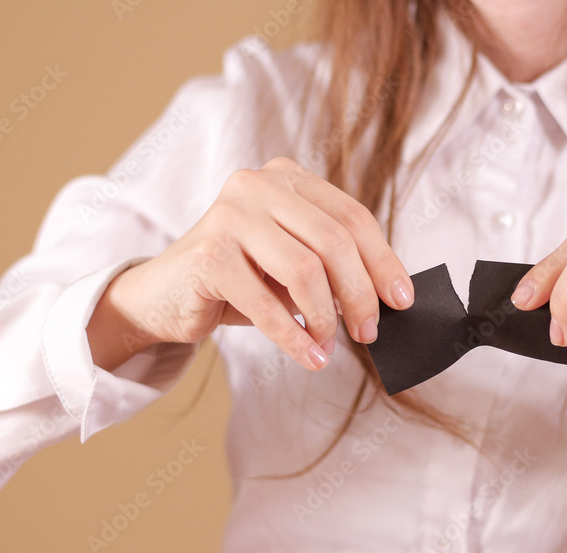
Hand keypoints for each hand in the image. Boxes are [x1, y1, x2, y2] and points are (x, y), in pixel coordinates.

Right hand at [88, 157, 413, 371]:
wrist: (165, 295)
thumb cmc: (239, 280)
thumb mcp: (291, 263)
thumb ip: (332, 264)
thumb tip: (387, 297)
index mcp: (287, 180)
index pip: (352, 217)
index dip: (383, 261)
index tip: (401, 300)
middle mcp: (258, 186)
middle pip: (335, 240)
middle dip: (360, 293)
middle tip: (369, 331)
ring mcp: (230, 215)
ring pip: (305, 270)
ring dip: (325, 317)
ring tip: (329, 344)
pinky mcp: (209, 254)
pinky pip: (268, 304)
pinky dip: (294, 338)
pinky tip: (310, 357)